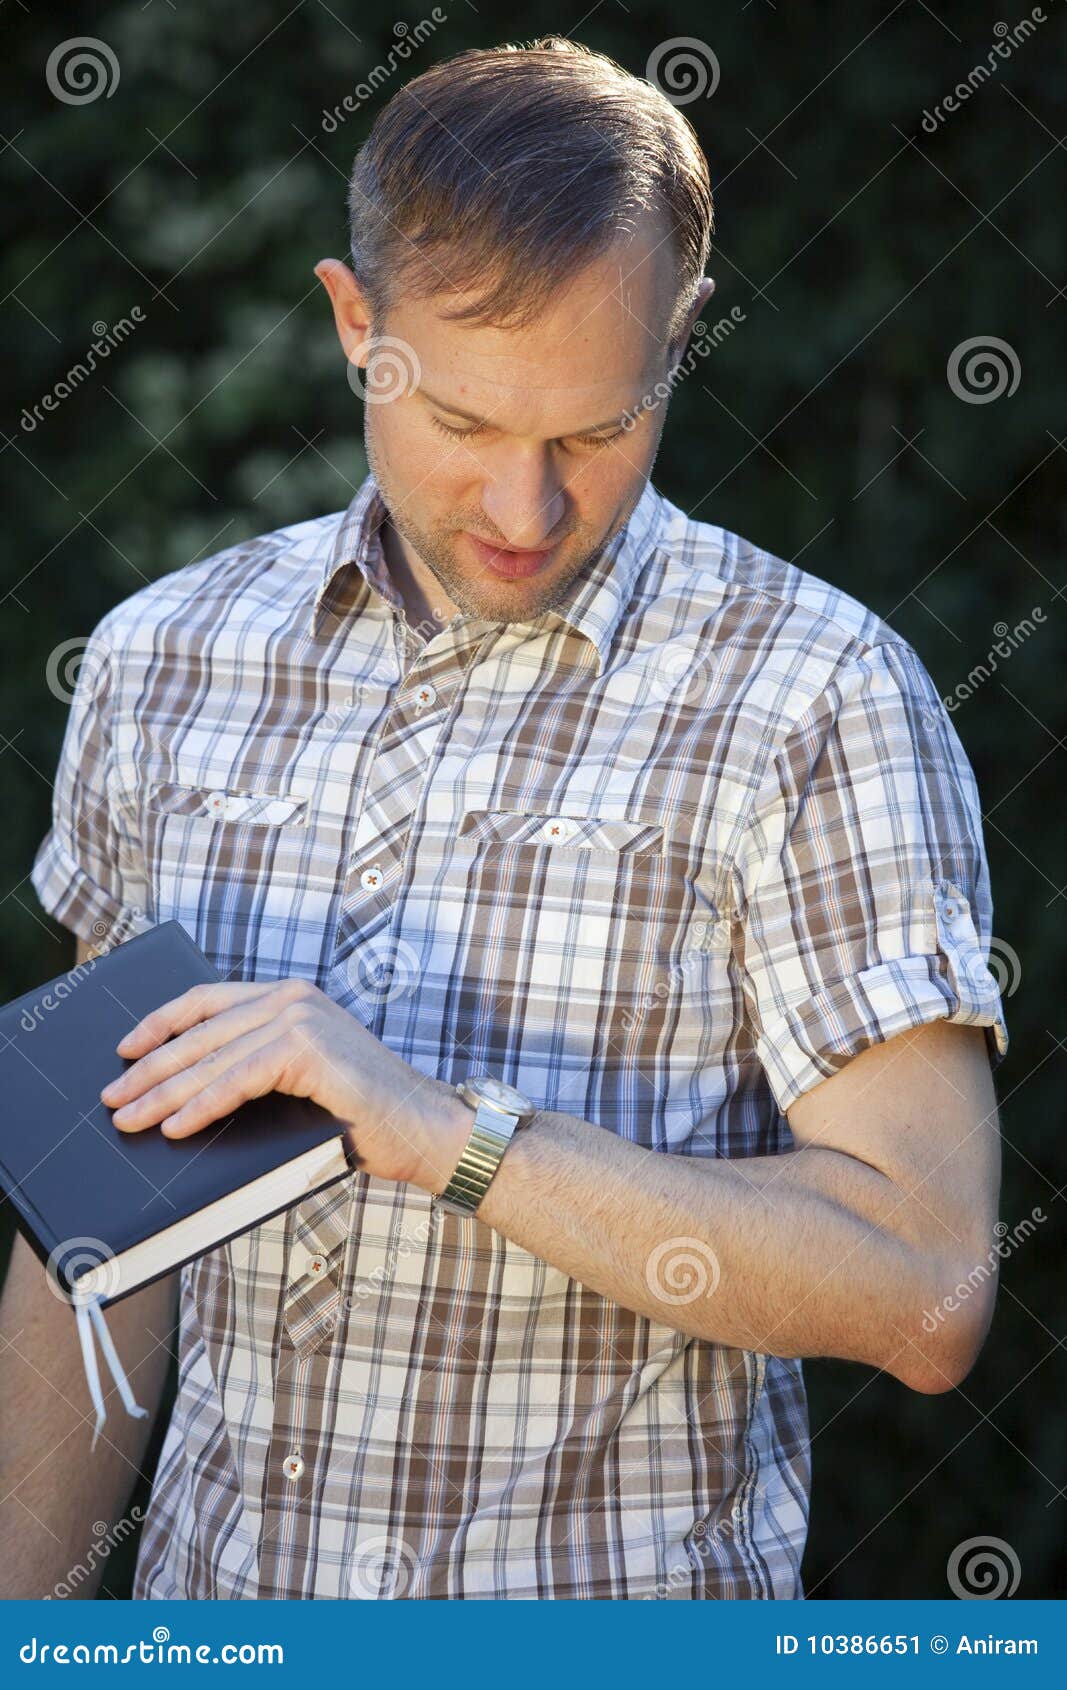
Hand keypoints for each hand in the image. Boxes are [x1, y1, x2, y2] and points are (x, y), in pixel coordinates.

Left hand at [98, 976, 466, 1189]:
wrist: (421, 1128)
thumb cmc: (360, 1114)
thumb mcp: (297, 1080)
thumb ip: (254, 1068)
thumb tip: (183, 1090)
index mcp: (290, 996)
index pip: (207, 1001)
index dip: (160, 1023)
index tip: (125, 1050)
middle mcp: (292, 997)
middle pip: (200, 1031)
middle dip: (149, 1068)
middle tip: (113, 1097)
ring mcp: (300, 1017)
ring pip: (211, 1057)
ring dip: (163, 1092)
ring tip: (130, 1119)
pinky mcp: (305, 1048)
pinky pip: (235, 1079)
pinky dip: (200, 1106)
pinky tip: (174, 1126)